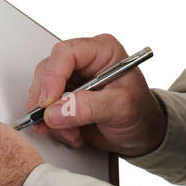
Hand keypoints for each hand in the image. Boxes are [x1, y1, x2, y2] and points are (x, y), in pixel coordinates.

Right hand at [27, 33, 166, 157]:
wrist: (142, 132)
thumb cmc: (141, 112)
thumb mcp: (122, 108)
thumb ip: (89, 107)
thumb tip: (55, 112)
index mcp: (103, 51)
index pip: (66, 53)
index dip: (53, 76)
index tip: (48, 101)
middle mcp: (84, 61)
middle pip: (48, 70)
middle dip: (48, 101)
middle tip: (53, 122)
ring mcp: (73, 79)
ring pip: (42, 91)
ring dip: (51, 118)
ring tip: (72, 133)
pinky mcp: (65, 98)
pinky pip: (46, 109)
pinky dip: (54, 126)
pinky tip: (72, 134)